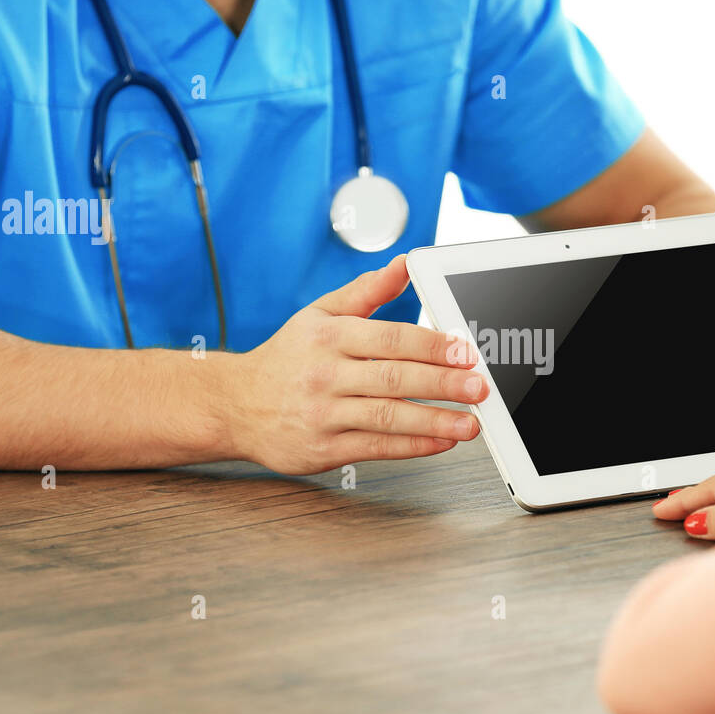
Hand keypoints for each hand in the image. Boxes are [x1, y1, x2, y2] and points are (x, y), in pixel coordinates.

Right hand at [228, 255, 486, 473]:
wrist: (235, 405)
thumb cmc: (286, 358)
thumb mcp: (319, 314)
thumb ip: (367, 291)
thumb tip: (405, 264)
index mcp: (329, 336)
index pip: (389, 339)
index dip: (432, 345)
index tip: (466, 351)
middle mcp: (325, 375)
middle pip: (394, 378)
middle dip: (443, 383)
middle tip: (479, 386)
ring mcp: (324, 414)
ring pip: (387, 417)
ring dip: (435, 422)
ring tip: (470, 423)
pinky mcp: (324, 449)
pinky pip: (376, 447)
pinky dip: (412, 446)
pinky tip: (440, 442)